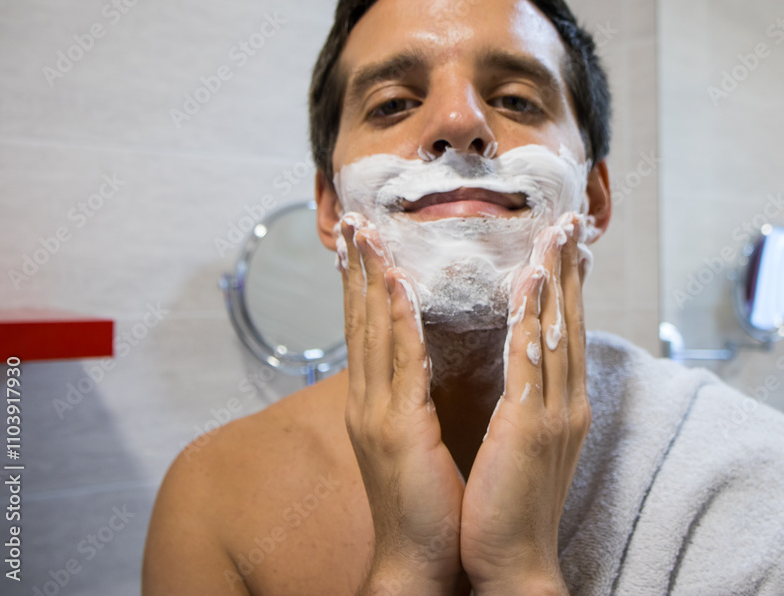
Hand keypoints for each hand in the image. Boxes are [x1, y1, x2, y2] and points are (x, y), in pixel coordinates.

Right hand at [338, 214, 466, 594]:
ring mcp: (376, 413)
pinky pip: (400, 363)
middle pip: (360, 321)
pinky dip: (397, 321)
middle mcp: (367, 401)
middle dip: (357, 269)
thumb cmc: (427, 502)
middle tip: (355, 223)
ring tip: (368, 236)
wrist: (419, 560)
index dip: (363, 285)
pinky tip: (398, 287)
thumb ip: (414, 399)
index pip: (368, 331)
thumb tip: (421, 367)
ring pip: (374, 332)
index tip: (363, 244)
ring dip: (371, 280)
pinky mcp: (396, 428)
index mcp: (375, 403)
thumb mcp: (416, 440)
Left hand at [459, 215, 590, 594]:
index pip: (568, 334)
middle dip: (571, 269)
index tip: (566, 248)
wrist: (515, 563)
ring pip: (557, 331)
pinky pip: (531, 362)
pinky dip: (533, 320)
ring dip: (556, 279)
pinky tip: (531, 285)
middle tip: (570, 222)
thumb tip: (525, 372)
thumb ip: (529, 404)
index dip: (569, 288)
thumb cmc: (512, 507)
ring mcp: (553, 413)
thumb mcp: (525, 445)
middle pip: (572, 322)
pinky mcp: (530, 427)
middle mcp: (567, 403)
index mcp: (563, 407)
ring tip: (555, 235)